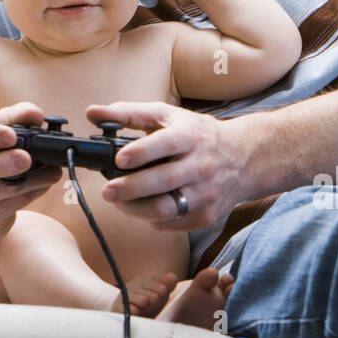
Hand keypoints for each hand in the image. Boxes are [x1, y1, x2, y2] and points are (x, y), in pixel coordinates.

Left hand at [86, 101, 249, 230]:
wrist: (245, 158)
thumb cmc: (199, 135)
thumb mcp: (168, 116)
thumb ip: (129, 114)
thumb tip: (92, 112)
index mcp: (192, 136)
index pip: (166, 144)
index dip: (142, 152)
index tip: (120, 159)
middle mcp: (202, 165)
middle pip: (164, 181)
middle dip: (132, 188)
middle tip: (108, 191)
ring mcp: (206, 193)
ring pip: (168, 209)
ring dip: (137, 209)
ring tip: (119, 202)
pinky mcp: (207, 216)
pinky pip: (173, 224)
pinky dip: (152, 219)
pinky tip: (142, 208)